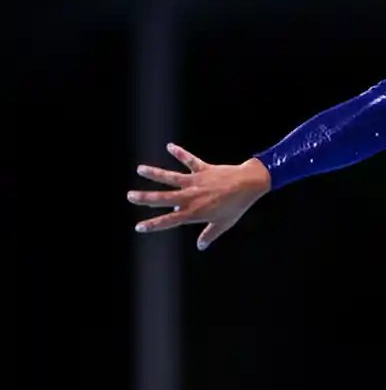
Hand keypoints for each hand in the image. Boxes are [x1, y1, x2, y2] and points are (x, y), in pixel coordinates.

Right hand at [128, 143, 270, 250]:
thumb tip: (200, 246)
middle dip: (145, 197)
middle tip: (129, 196)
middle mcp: (191, 196)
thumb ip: (209, 235)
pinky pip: (190, 160)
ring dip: (155, 173)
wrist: (249, 185)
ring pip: (171, 177)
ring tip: (140, 168)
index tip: (138, 226)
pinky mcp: (203, 169)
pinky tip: (170, 146)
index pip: (169, 221)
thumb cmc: (237, 206)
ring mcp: (196, 182)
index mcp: (194, 212)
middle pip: (163, 198)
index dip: (153, 224)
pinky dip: (180, 152)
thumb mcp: (223, 224)